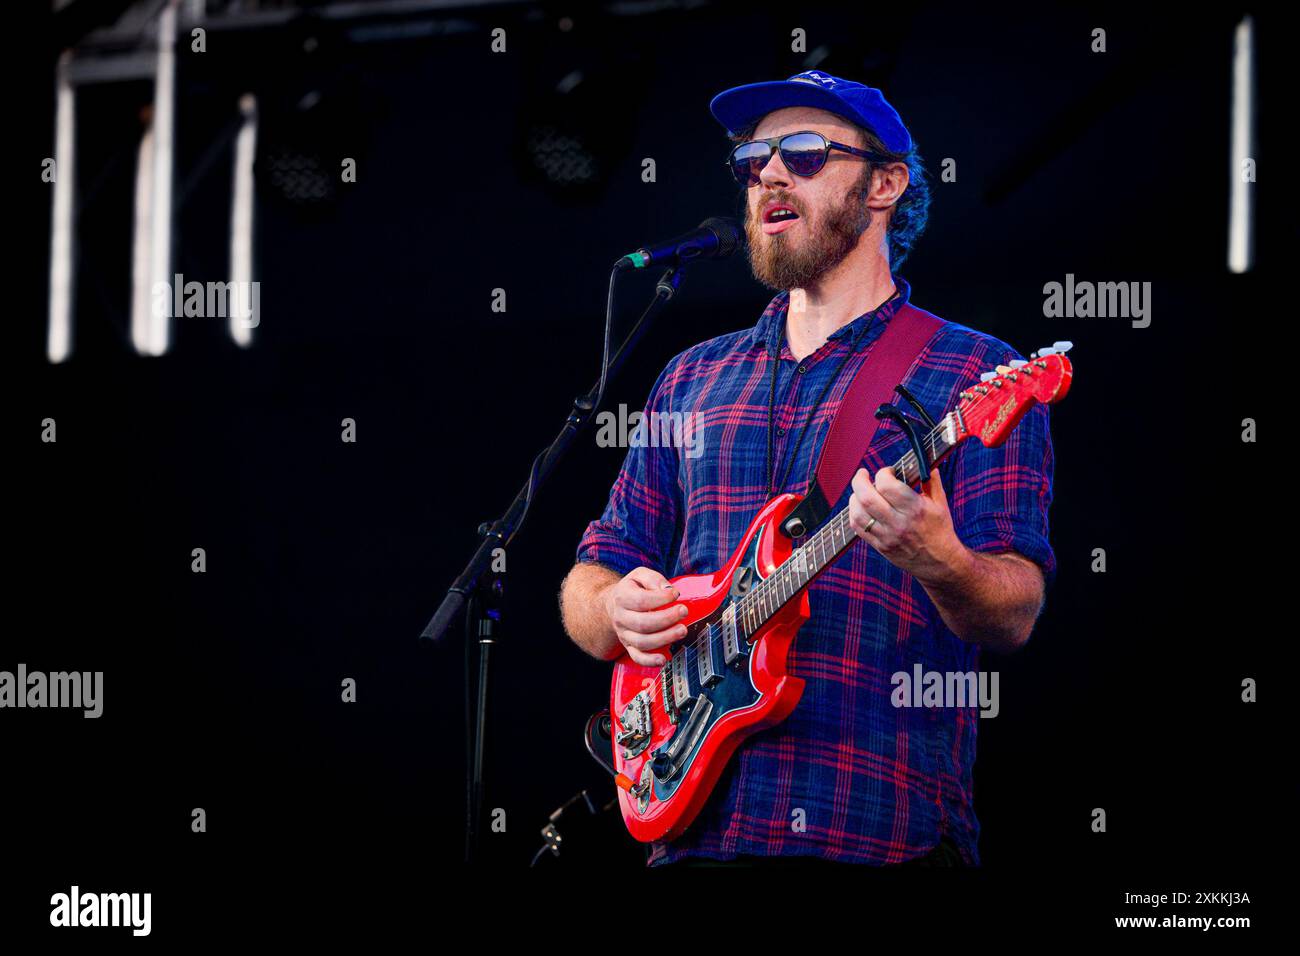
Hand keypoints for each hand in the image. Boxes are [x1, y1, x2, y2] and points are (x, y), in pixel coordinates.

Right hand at [602, 566, 689, 666]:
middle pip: (643, 623)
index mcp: (622, 598)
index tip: (675, 594)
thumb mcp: (639, 575)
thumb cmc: (632, 590)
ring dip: (665, 638)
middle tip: (683, 611)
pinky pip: (637, 657)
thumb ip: (653, 579)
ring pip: (642, 642)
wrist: (614, 605)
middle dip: (667, 619)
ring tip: (682, 630)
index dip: (661, 598)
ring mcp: (624, 634)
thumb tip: (668, 590)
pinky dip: (650, 661)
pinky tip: (663, 659)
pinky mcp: (629, 646)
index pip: (641, 601)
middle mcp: (621, 618)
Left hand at [848, 466, 963, 583]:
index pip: (887, 485)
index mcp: (915, 509)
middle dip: (859, 480)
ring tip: (860, 491)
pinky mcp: (879, 546)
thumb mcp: (940, 503)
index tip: (888, 472)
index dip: (883, 473)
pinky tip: (860, 506)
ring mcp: (887, 536)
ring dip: (854, 497)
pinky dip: (854, 513)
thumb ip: (931, 480)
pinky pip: (857, 527)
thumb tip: (925, 459)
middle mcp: (899, 523)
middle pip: (867, 498)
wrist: (939, 563)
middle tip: (863, 474)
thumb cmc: (940, 530)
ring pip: (858, 513)